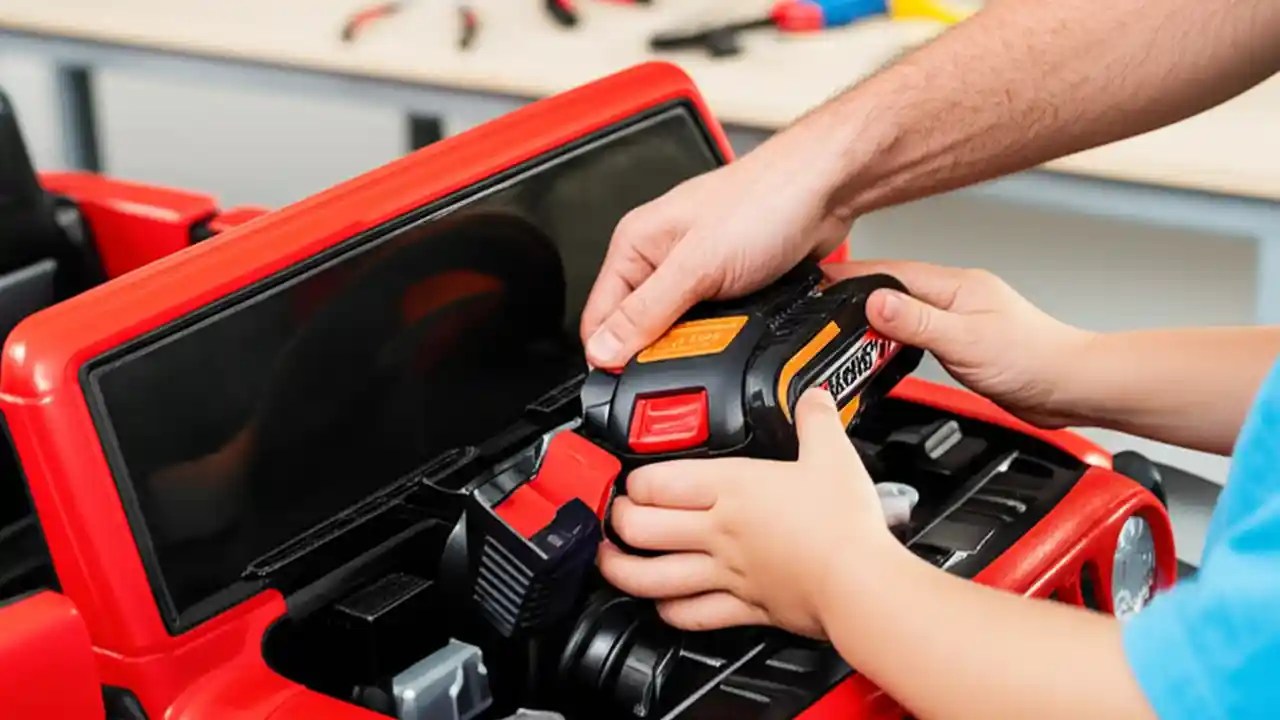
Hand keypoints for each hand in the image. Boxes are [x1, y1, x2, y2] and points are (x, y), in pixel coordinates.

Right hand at [579, 130, 856, 368]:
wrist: (825, 188)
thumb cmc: (765, 201)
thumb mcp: (697, 265)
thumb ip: (647, 311)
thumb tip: (603, 351)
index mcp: (635, 244)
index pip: (599, 318)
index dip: (611, 355)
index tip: (631, 383)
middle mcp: (659, 258)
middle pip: (637, 330)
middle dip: (657, 353)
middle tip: (685, 361)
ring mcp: (694, 273)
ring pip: (676, 332)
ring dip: (694, 346)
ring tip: (716, 343)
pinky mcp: (726, 286)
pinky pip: (711, 325)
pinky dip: (722, 337)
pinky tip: (735, 335)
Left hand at [597, 390, 896, 638]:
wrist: (860, 583)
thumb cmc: (844, 524)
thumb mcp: (833, 454)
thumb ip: (817, 420)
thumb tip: (813, 396)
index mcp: (732, 488)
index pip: (658, 482)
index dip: (634, 481)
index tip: (630, 479)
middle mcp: (719, 531)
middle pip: (642, 528)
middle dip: (618, 521)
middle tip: (614, 516)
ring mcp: (727, 573)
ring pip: (654, 577)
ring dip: (624, 570)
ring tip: (610, 563)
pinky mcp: (745, 608)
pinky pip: (693, 614)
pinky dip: (670, 611)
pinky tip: (663, 606)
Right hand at [833, 259, 1095, 427]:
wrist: (1070, 388)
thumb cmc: (1034, 361)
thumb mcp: (965, 340)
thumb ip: (916, 322)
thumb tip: (873, 303)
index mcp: (955, 284)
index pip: (889, 271)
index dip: (850, 274)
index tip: (817, 279)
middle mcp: (955, 296)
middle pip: (891, 287)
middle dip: (853, 292)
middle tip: (818, 305)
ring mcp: (959, 317)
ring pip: (902, 309)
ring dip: (873, 315)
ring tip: (841, 326)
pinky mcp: (962, 342)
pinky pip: (915, 331)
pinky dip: (892, 336)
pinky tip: (884, 347)